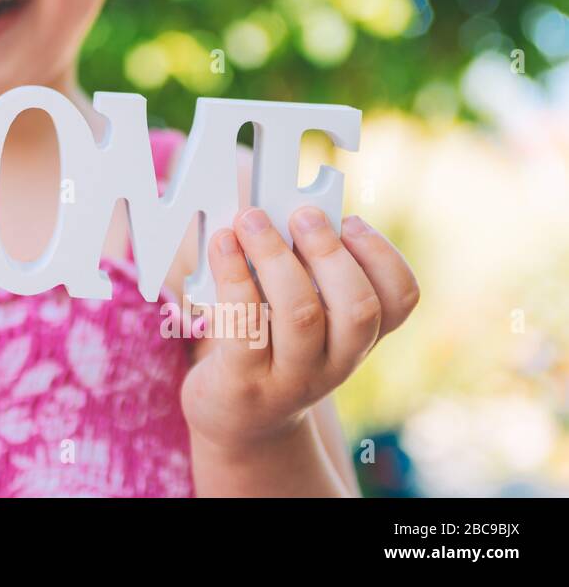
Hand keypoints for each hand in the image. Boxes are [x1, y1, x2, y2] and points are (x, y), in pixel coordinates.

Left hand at [180, 206, 419, 454]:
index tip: (350, 220)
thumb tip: (281, 205)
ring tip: (252, 220)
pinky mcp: (246, 383)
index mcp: (359, 337)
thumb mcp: (298, 310)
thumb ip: (301, 267)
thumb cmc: (268, 344)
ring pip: (302, 315)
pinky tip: (223, 245)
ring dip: (276, 257)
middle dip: (329, 252)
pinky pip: (246, 327)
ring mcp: (293, 378)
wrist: (237, 419)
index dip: (381, 255)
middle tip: (302, 213)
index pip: (401, 300)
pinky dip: (234, 277)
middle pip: (357, 308)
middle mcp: (337, 362)